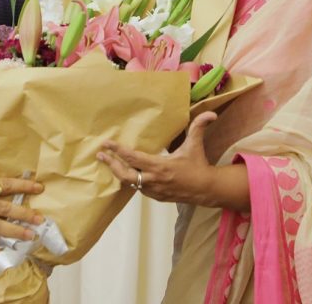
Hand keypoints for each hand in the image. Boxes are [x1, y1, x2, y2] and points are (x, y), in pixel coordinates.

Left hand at [97, 112, 248, 209]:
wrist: (206, 190)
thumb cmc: (198, 165)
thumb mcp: (196, 145)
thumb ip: (199, 126)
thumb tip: (210, 113)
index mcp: (160, 166)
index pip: (133, 158)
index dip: (118, 150)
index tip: (106, 143)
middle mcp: (154, 179)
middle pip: (125, 175)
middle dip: (111, 164)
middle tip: (100, 155)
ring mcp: (154, 190)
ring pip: (130, 183)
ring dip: (119, 173)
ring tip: (109, 162)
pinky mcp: (156, 197)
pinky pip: (138, 189)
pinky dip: (131, 180)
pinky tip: (126, 173)